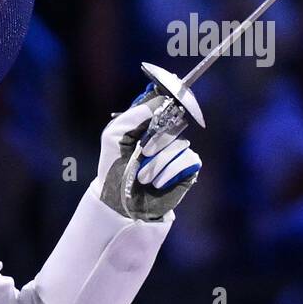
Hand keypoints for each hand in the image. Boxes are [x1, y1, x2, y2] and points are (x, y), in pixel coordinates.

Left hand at [97, 91, 200, 220]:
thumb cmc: (113, 168)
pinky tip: (158, 183)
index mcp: (148, 123)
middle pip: (175, 124)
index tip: (152, 121)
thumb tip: (162, 100)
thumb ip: (134, 115)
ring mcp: (178, 151)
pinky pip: (188, 160)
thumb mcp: (114, 135)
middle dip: (157, 141)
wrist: (118, 203)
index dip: (163, 109)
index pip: (165, 104)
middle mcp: (165, 135)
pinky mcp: (187, 168)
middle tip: (143, 153)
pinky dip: (171, 171)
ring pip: (180, 145)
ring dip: (159, 163)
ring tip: (143, 178)